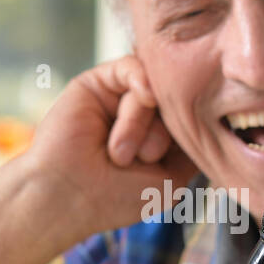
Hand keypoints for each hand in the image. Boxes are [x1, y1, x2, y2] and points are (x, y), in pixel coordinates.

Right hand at [19, 55, 196, 240]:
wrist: (67, 196)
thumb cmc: (117, 196)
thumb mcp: (173, 177)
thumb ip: (190, 141)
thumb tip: (196, 104)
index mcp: (158, 139)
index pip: (190, 119)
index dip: (190, 133)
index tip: (171, 162)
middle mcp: (141, 117)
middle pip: (175, 104)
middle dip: (164, 135)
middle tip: (140, 162)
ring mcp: (119, 98)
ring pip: (155, 89)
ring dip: (142, 125)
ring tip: (117, 155)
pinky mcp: (98, 83)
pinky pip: (133, 67)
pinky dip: (142, 81)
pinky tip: (144, 97)